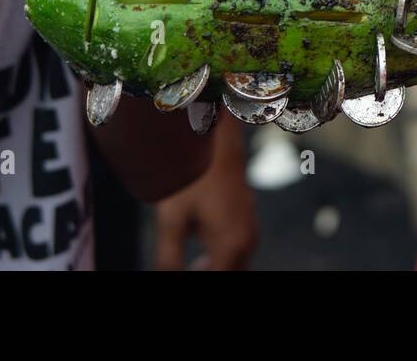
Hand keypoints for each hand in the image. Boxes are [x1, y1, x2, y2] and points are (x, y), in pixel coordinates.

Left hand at [153, 114, 257, 269]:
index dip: (198, 278)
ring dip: (216, 269)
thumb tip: (166, 275)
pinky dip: (222, 259)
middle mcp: (247, 240)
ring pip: (235, 265)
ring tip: (190, 268)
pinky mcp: (247, 219)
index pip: (218, 279)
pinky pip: (238, 251)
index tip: (184, 270)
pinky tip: (201, 257)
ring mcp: (250, 228)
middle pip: (230, 274)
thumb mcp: (172, 219)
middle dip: (210, 274)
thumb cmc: (192, 174)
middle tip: (187, 269)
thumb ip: (169, 257)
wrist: (215, 137)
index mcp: (232, 244)